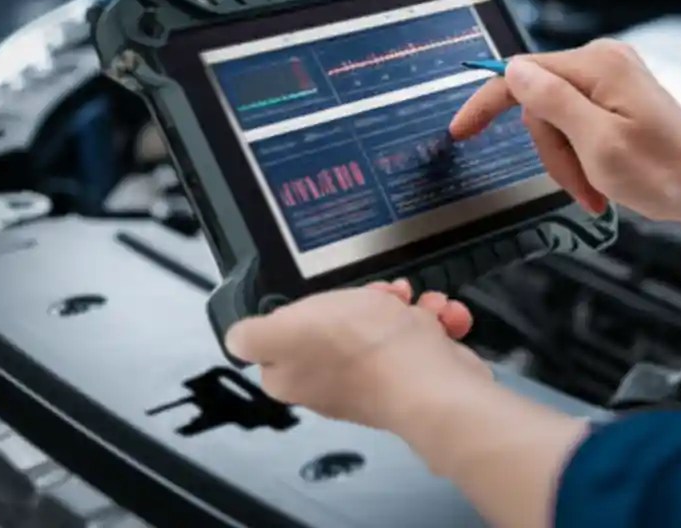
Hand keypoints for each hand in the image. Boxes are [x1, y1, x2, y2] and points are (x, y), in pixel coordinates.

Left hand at [224, 281, 491, 429]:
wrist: (433, 383)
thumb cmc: (361, 349)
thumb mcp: (287, 330)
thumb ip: (252, 336)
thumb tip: (237, 341)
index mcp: (295, 375)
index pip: (288, 337)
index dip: (309, 310)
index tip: (331, 299)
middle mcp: (333, 382)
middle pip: (342, 324)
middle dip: (368, 301)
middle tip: (382, 298)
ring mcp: (379, 380)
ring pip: (387, 326)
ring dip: (407, 308)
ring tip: (417, 306)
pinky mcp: (418, 376)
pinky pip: (422, 338)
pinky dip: (435, 323)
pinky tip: (443, 318)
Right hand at [450, 39, 680, 222]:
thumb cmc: (666, 173)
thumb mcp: (599, 143)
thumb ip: (553, 102)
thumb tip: (512, 70)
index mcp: (597, 66)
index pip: (520, 76)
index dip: (486, 104)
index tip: (462, 131)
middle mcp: (604, 62)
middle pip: (540, 106)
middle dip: (552, 153)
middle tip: (581, 187)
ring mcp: (614, 79)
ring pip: (558, 122)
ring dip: (569, 163)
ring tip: (597, 190)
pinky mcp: (621, 97)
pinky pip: (579, 125)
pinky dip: (583, 158)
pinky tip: (603, 181)